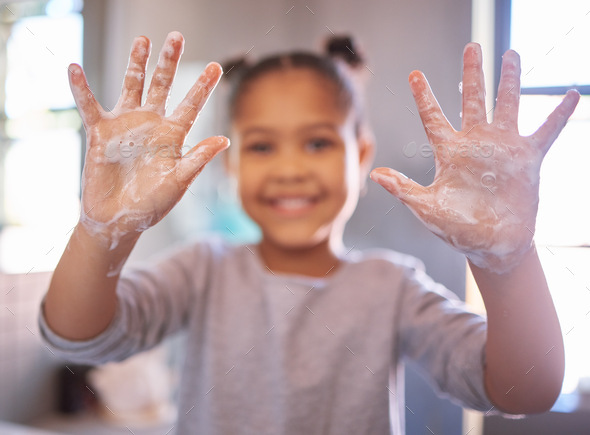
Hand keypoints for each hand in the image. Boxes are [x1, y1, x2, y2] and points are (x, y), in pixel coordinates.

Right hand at [69, 31, 228, 247]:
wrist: (118, 219)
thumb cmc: (152, 204)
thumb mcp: (177, 182)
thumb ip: (197, 160)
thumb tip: (224, 140)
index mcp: (173, 136)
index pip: (191, 105)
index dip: (203, 86)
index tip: (216, 66)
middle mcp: (151, 124)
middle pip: (162, 85)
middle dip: (168, 62)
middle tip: (176, 36)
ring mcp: (126, 125)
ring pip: (131, 86)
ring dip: (136, 63)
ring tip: (143, 40)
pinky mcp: (100, 133)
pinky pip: (89, 106)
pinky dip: (81, 89)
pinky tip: (74, 68)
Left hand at [371, 43, 578, 273]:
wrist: (492, 245)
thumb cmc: (456, 229)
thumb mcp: (426, 208)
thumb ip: (403, 188)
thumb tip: (374, 173)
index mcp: (449, 153)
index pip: (434, 118)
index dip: (424, 96)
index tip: (414, 74)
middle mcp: (476, 144)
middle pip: (473, 100)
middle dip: (472, 74)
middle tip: (472, 47)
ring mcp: (503, 149)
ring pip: (507, 105)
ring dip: (509, 81)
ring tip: (511, 54)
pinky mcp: (527, 160)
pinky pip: (546, 131)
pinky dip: (559, 114)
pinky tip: (572, 93)